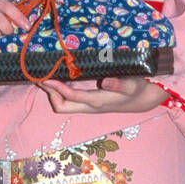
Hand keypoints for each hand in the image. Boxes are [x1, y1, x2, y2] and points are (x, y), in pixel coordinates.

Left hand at [41, 76, 167, 115]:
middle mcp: (89, 106)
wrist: (142, 100)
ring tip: (45, 76)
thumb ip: (119, 84)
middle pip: (62, 107)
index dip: (57, 88)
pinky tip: (58, 77)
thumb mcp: (132, 85)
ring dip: (53, 92)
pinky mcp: (89, 102)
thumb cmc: (137, 90)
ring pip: (64, 104)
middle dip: (50, 94)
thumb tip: (105, 82)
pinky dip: (60, 90)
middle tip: (42, 78)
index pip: (72, 97)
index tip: (46, 78)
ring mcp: (88, 106)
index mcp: (97, 101)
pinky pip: (69, 100)